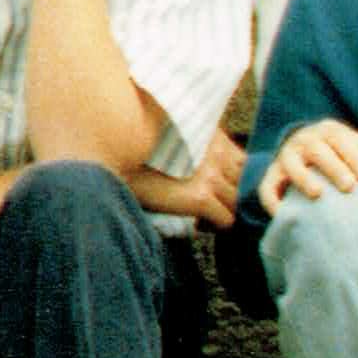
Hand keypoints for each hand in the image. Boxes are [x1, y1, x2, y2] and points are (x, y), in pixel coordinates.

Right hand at [130, 128, 244, 228]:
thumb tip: (200, 158)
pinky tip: (198, 222)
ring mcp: (210, 175)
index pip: (243, 162)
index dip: (232, 178)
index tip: (219, 187)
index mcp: (210, 134)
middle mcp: (216, 152)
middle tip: (213, 203)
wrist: (111, 152)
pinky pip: (226, 220)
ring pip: (238, 202)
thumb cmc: (134, 143)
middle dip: (232, 194)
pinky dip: (216, 225)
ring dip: (224, 209)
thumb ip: (192, 140)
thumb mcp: (170, 132)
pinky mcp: (200, 197)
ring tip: (205, 214)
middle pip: (245, 183)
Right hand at [256, 116, 357, 213]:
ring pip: (291, 165)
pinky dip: (272, 200)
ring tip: (318, 194)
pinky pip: (267, 187)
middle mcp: (304, 142)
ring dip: (303, 178)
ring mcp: (286, 157)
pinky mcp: (272, 175)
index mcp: (327, 133)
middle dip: (333, 168)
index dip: (352, 157)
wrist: (303, 143)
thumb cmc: (339, 149)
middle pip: (317, 151)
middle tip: (349, 187)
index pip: (340, 141)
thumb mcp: (357, 145)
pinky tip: (284, 214)